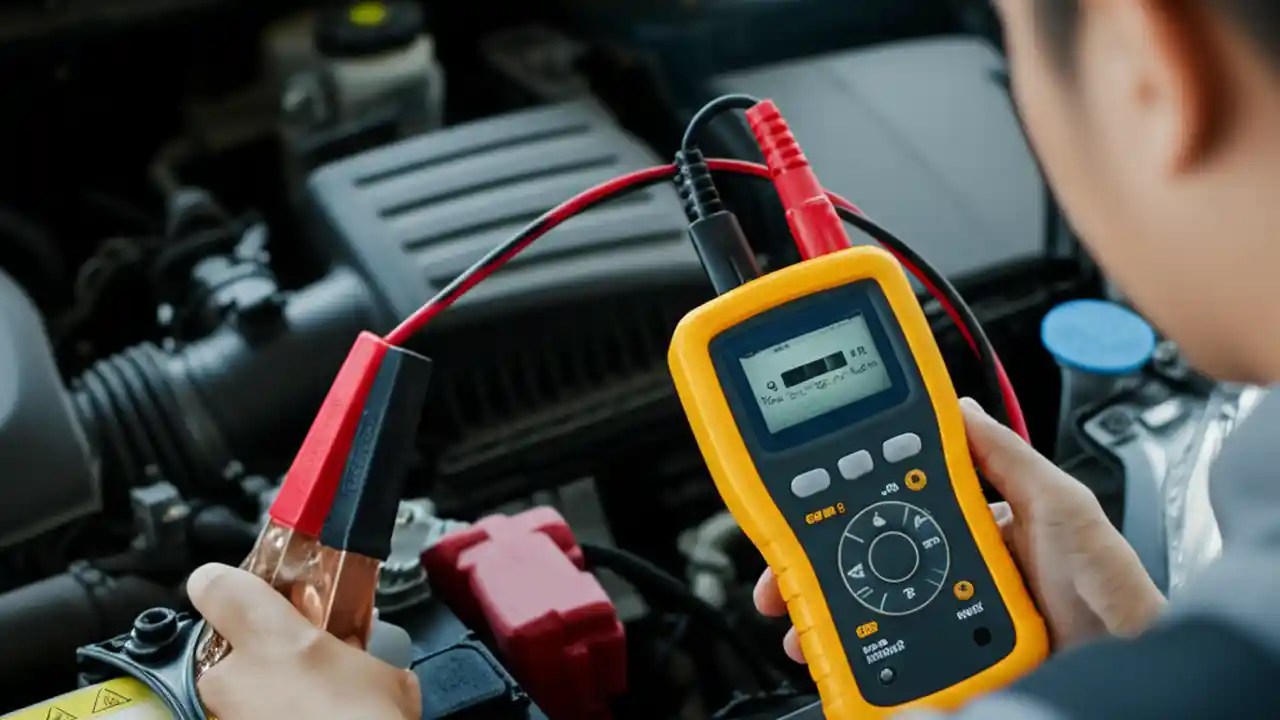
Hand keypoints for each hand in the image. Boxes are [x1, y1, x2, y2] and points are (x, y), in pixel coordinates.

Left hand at [189, 563, 420, 719]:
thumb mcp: (386, 676)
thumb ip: (360, 652)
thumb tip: (363, 656)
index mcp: (270, 638)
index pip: (216, 585)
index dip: (223, 583)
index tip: (239, 587)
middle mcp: (233, 677)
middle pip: (224, 652)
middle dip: (258, 661)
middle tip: (300, 671)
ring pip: (233, 697)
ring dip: (262, 701)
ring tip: (306, 710)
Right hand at [754, 398, 1165, 662]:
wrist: (1125, 673)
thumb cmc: (1108, 594)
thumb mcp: (1063, 504)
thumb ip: (1008, 455)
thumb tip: (956, 406)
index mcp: (977, 522)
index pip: (893, 499)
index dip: (842, 498)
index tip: (802, 499)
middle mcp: (954, 566)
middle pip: (863, 558)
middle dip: (811, 566)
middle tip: (781, 576)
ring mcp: (946, 615)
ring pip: (865, 608)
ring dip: (822, 615)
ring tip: (800, 623)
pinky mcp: (945, 659)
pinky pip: (887, 653)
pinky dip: (853, 658)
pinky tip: (836, 657)